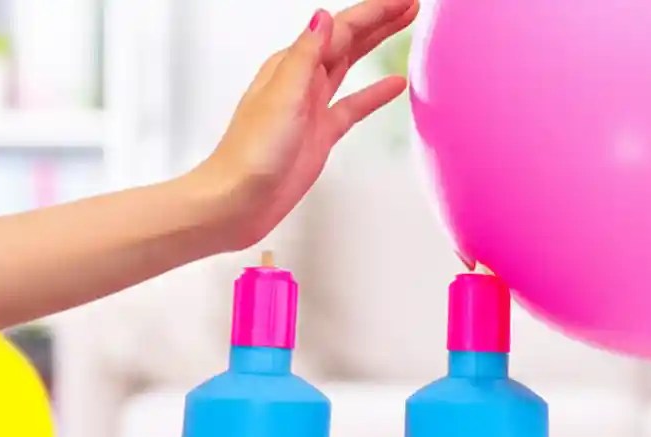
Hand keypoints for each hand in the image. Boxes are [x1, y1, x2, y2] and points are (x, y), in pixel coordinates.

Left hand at [190, 0, 419, 249]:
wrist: (238, 202)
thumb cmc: (252, 154)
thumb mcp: (282, 98)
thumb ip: (305, 57)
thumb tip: (323, 17)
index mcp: (291, 66)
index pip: (340, 28)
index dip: (374, 11)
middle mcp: (302, 80)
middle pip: (348, 40)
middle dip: (380, 20)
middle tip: (412, 6)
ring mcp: (312, 107)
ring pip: (352, 65)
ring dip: (377, 45)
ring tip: (405, 27)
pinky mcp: (320, 135)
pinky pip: (353, 106)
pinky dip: (375, 94)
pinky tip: (395, 85)